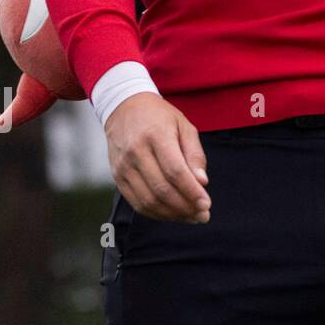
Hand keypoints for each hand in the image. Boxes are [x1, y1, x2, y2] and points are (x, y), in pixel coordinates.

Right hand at [105, 92, 210, 222]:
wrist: (124, 108)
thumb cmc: (160, 117)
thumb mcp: (184, 126)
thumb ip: (194, 154)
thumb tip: (202, 182)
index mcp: (156, 135)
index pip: (175, 171)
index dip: (191, 192)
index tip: (207, 205)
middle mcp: (136, 152)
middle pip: (162, 189)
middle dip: (185, 207)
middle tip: (202, 215)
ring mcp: (123, 166)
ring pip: (148, 200)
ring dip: (172, 214)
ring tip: (190, 217)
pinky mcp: (117, 177)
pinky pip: (136, 202)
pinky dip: (156, 213)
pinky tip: (172, 213)